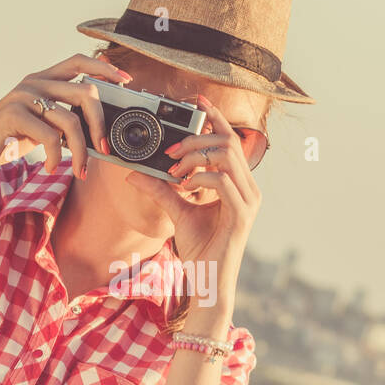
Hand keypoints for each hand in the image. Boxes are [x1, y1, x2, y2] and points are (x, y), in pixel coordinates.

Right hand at [0, 53, 131, 183]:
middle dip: (101, 125)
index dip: (105, 68)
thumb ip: (62, 120)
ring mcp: (23, 96)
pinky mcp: (13, 114)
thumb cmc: (6, 141)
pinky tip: (51, 169)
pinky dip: (57, 158)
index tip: (126, 81)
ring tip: (80, 171)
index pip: (79, 61)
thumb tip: (98, 132)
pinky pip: (51, 137)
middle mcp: (34, 82)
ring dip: (82, 151)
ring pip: (71, 120)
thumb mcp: (39, 126)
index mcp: (42, 80)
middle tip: (105, 149)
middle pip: (86, 93)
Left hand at [124, 94, 261, 269]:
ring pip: (227, 154)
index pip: (230, 139)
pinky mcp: (242, 214)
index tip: (195, 101)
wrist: (209, 283)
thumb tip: (134, 173)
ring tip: (174, 172)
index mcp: (239, 183)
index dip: (214, 117)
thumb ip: (160, 190)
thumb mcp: (176, 212)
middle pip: (229, 140)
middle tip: (169, 153)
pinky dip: (199, 178)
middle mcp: (249, 188)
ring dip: (194, 156)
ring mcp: (249, 200)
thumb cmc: (200, 250)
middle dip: (195, 139)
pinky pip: (221, 181)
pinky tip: (183, 186)